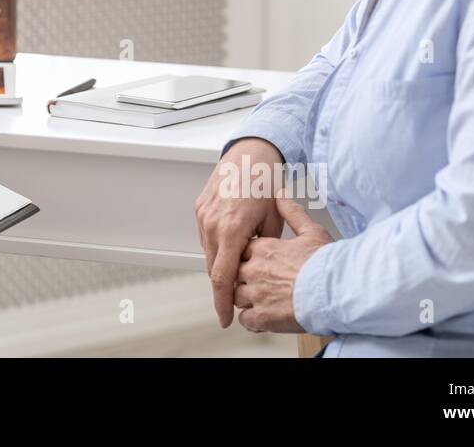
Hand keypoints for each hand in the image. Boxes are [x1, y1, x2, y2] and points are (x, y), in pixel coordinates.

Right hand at [195, 137, 285, 327]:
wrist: (250, 154)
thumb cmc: (265, 182)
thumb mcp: (273, 221)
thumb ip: (262, 250)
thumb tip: (257, 269)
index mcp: (232, 229)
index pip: (222, 277)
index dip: (222, 302)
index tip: (225, 318)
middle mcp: (212, 223)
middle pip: (213, 268)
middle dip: (224, 286)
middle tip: (237, 298)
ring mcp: (203, 215)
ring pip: (208, 253)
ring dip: (221, 263)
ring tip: (240, 263)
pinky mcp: (200, 208)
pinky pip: (205, 236)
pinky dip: (217, 246)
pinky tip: (232, 243)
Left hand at [233, 191, 333, 332]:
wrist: (337, 292)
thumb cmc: (327, 264)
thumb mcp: (311, 231)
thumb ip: (292, 213)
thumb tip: (281, 195)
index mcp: (263, 249)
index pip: (240, 250)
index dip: (247, 257)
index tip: (255, 262)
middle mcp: (254, 270)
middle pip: (235, 273)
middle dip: (243, 278)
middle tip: (258, 283)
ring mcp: (256, 294)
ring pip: (236, 297)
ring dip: (245, 299)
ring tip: (261, 300)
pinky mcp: (262, 317)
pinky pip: (245, 320)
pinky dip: (251, 320)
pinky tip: (263, 317)